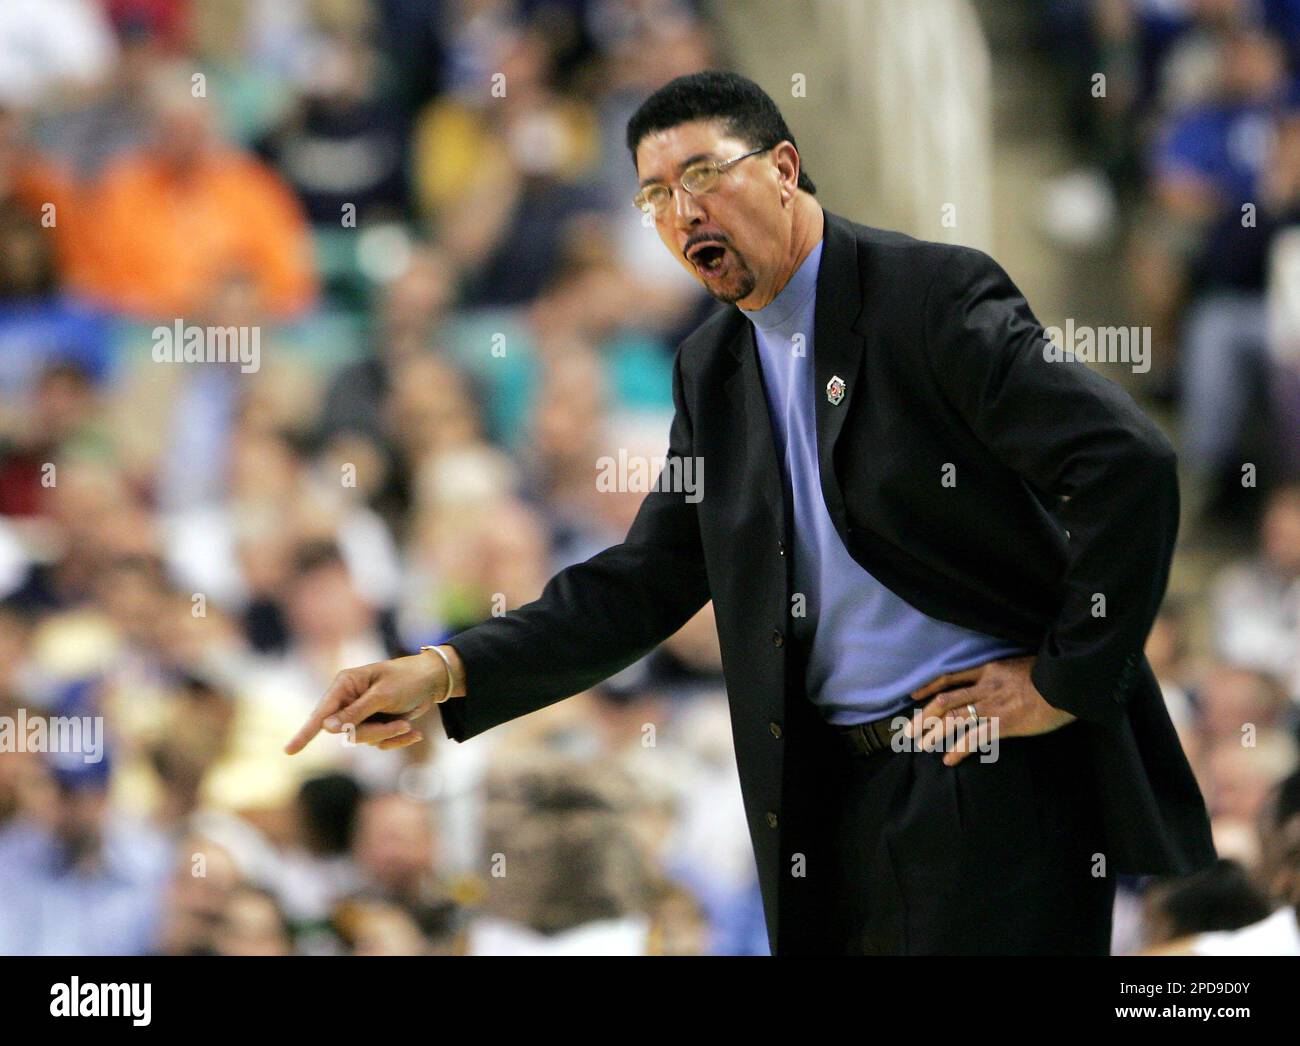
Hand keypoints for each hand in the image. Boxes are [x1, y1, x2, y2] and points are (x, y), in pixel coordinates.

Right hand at [283, 652, 448, 754]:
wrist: (434, 681)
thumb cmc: (408, 679)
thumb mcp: (383, 695)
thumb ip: (355, 712)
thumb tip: (327, 727)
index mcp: (345, 684)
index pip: (321, 713)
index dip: (305, 733)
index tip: (289, 751)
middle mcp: (348, 700)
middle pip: (345, 732)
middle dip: (373, 733)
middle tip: (400, 726)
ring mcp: (361, 714)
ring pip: (362, 740)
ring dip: (387, 735)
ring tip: (407, 724)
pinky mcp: (375, 725)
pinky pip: (377, 743)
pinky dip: (395, 740)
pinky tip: (414, 733)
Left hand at [902, 655, 1075, 765]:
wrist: (1068, 682)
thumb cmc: (1052, 676)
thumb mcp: (1021, 667)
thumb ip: (1004, 676)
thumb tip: (999, 683)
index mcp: (989, 670)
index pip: (951, 678)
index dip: (929, 687)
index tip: (913, 696)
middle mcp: (986, 686)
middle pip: (945, 700)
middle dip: (924, 717)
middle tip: (909, 731)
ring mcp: (993, 705)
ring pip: (954, 718)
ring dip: (935, 733)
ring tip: (921, 745)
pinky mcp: (1004, 723)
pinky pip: (975, 737)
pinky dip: (959, 749)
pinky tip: (949, 759)